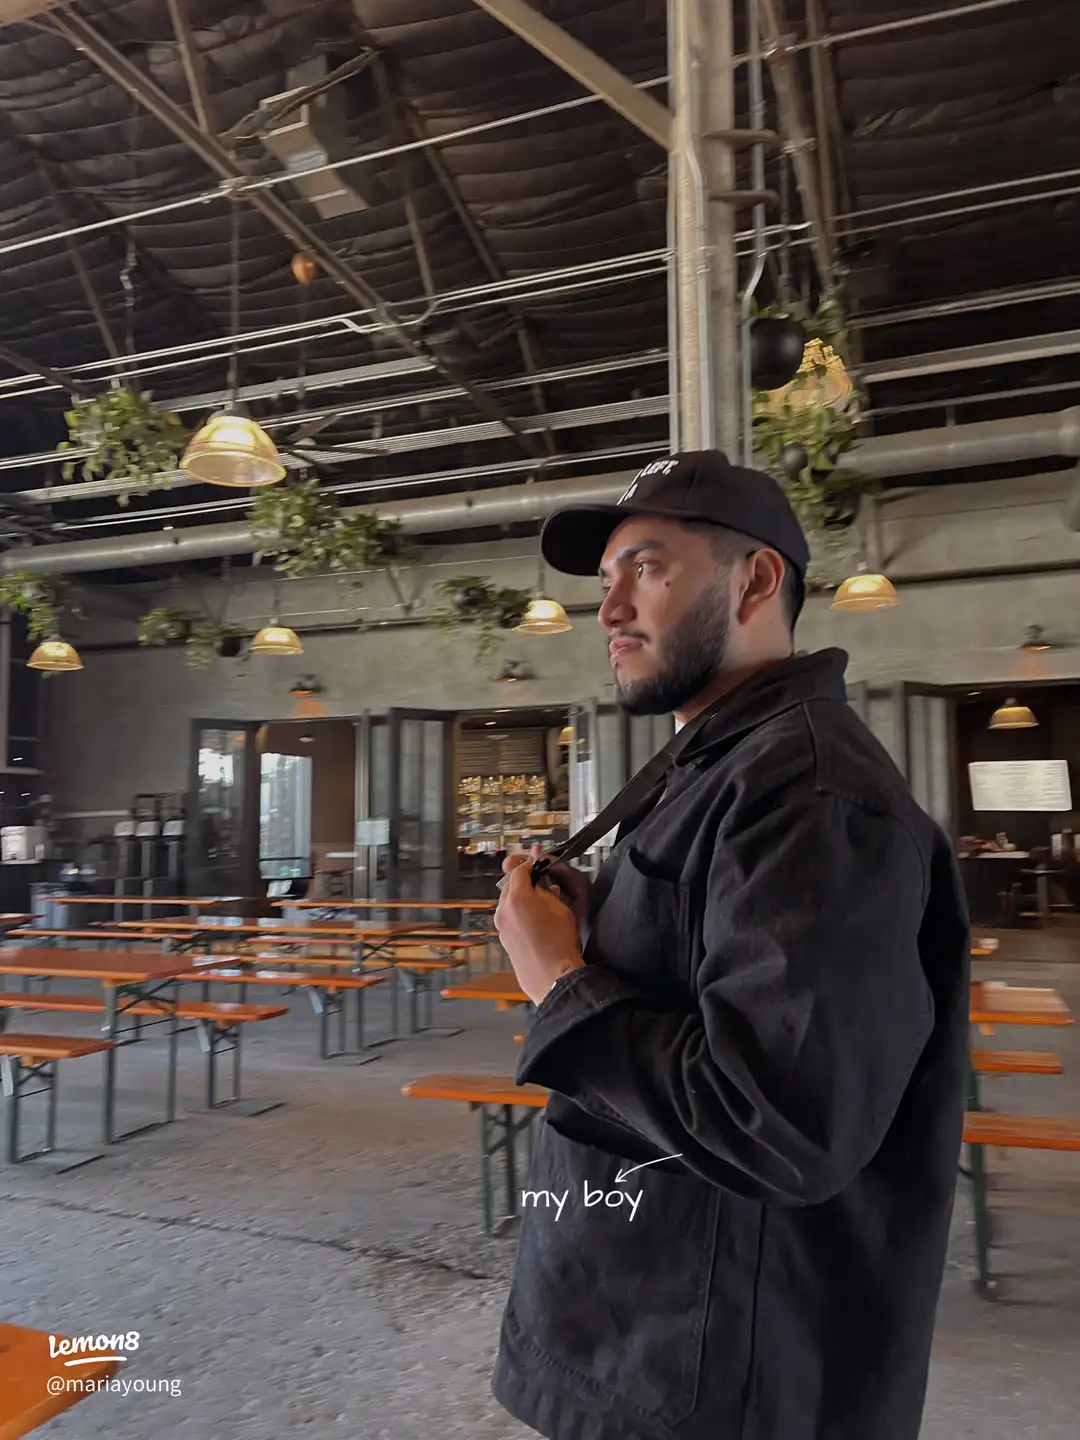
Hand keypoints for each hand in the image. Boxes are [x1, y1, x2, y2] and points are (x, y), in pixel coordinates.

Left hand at [495, 853, 584, 1005]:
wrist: (553, 977)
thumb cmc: (560, 943)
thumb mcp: (560, 907)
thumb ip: (547, 890)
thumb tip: (542, 883)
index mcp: (516, 898)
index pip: (519, 870)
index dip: (530, 863)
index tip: (537, 859)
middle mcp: (503, 910)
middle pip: (510, 886)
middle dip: (524, 880)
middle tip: (540, 880)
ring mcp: (501, 927)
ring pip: (508, 903)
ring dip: (521, 898)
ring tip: (541, 903)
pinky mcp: (504, 940)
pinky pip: (509, 919)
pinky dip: (519, 914)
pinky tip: (535, 921)